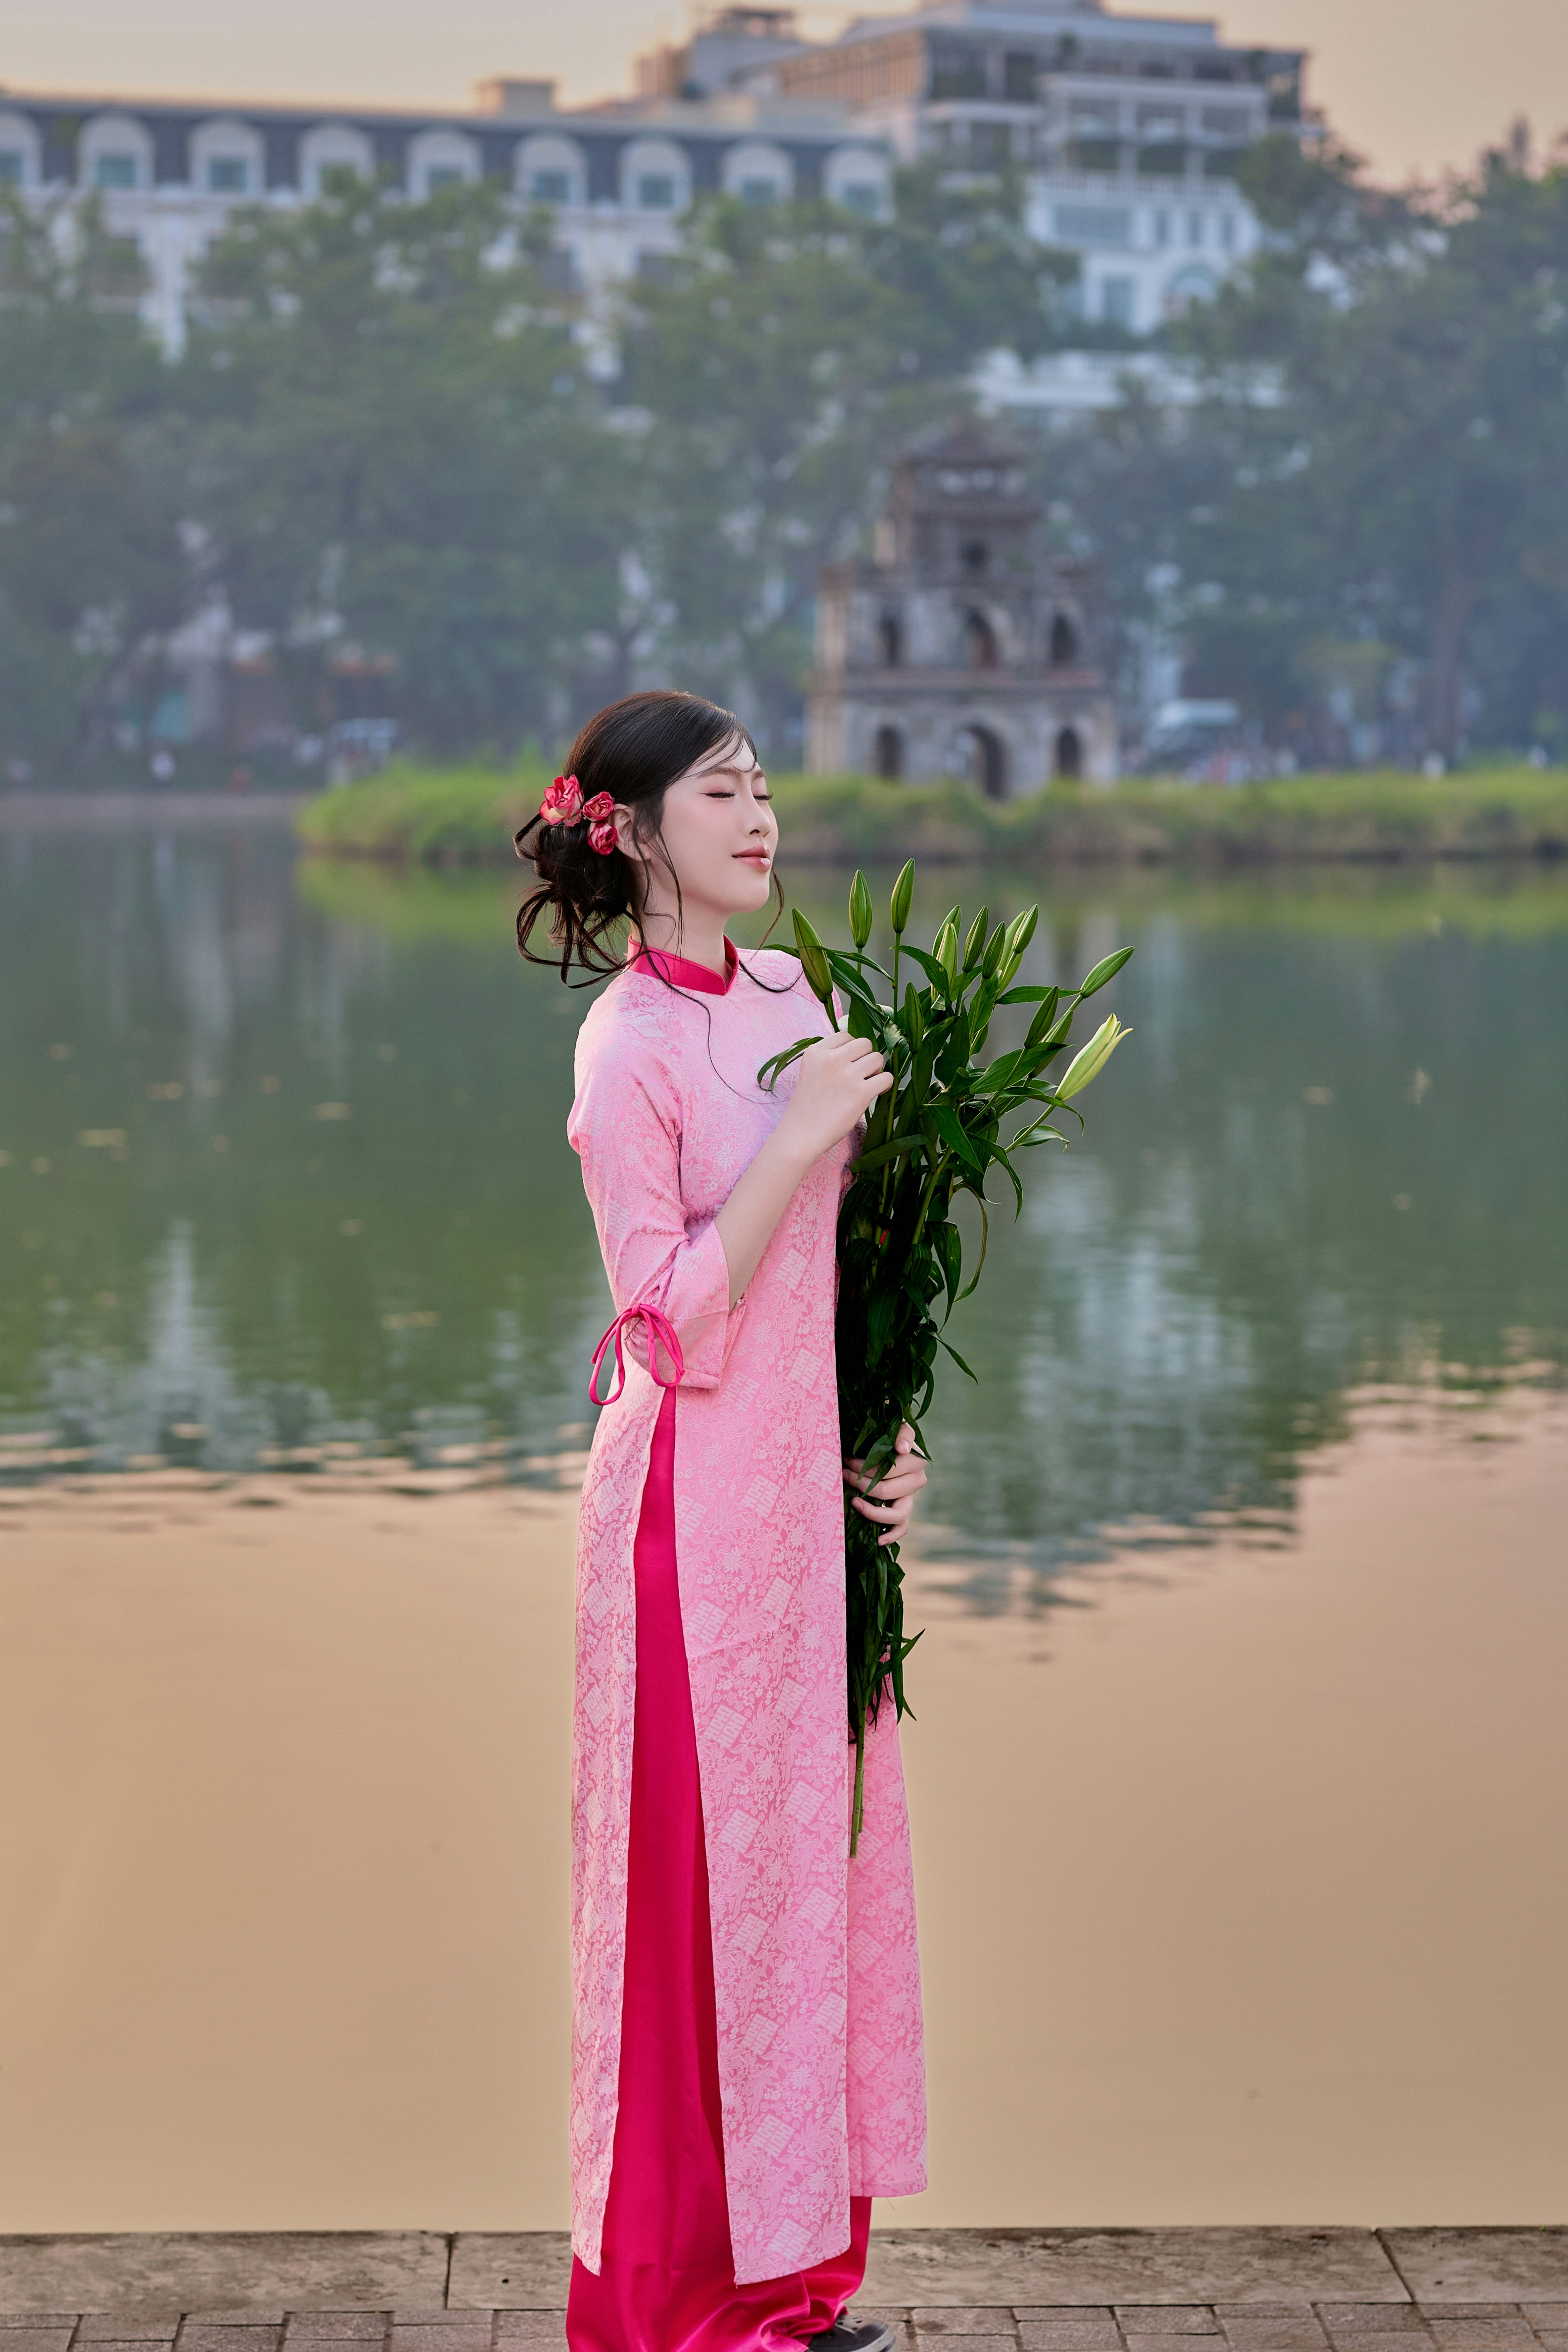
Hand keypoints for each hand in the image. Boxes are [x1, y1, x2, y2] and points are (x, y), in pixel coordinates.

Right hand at [776, 1032, 892, 1164]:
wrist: (801, 1134)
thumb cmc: (807, 1107)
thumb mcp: (810, 1071)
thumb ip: (828, 1058)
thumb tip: (858, 1051)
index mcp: (816, 1051)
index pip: (845, 1035)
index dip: (852, 1050)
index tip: (849, 1064)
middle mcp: (831, 1059)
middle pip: (864, 1043)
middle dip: (866, 1057)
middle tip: (860, 1074)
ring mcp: (846, 1075)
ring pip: (877, 1058)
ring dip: (876, 1071)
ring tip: (867, 1084)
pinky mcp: (860, 1092)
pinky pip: (887, 1078)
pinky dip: (885, 1084)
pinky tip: (877, 1092)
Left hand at [843, 1422, 927, 1548]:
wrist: (888, 1443)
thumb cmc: (886, 1434)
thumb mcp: (895, 1427)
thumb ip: (901, 1432)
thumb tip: (902, 1448)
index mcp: (916, 1461)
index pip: (890, 1470)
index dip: (865, 1467)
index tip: (847, 1461)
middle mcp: (917, 1481)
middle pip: (887, 1490)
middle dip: (861, 1483)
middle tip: (843, 1474)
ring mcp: (911, 1499)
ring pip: (896, 1514)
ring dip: (871, 1510)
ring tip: (853, 1501)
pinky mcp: (904, 1512)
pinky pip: (902, 1529)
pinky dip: (891, 1536)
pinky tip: (877, 1540)